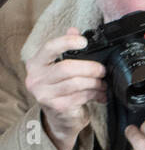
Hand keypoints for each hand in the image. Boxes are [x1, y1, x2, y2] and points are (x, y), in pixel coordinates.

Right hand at [24, 28, 105, 149]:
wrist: (59, 119)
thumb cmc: (60, 89)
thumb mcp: (60, 68)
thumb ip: (65, 49)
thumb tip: (73, 30)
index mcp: (36, 63)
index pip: (49, 48)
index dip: (66, 43)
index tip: (84, 42)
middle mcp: (36, 78)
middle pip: (66, 68)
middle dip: (89, 68)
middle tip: (102, 70)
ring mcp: (44, 94)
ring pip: (75, 84)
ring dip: (94, 83)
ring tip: (103, 83)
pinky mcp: (56, 107)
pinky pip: (79, 97)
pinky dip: (93, 94)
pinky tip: (100, 94)